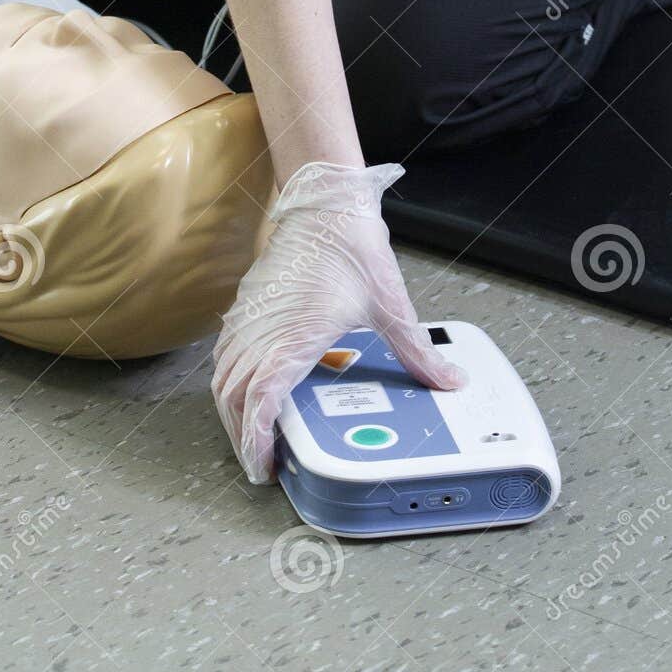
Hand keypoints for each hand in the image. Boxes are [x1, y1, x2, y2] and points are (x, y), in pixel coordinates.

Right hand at [211, 162, 467, 483]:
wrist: (325, 204)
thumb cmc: (352, 247)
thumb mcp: (391, 305)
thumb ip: (417, 351)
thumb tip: (448, 379)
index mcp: (295, 336)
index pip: (259, 401)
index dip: (255, 440)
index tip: (265, 467)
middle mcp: (263, 330)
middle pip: (232, 398)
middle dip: (241, 439)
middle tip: (262, 466)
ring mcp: (250, 318)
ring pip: (223, 378)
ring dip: (233, 413)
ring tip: (253, 437)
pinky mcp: (247, 308)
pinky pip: (225, 356)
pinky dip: (231, 384)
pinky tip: (248, 392)